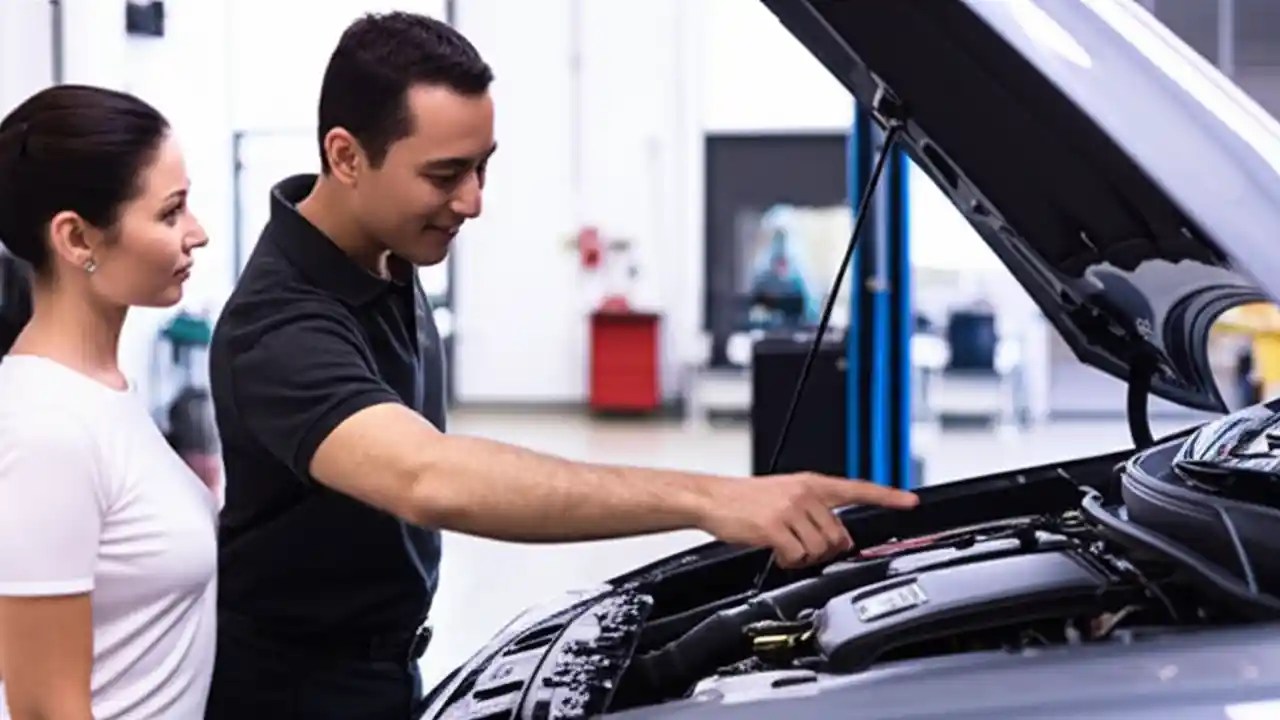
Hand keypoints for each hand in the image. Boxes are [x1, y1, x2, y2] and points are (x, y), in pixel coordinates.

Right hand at [695, 473, 918, 568]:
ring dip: (805, 558)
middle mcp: (805, 494)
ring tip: (786, 548)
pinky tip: (777, 553)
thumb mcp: (786, 495)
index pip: (857, 489)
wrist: (713, 498)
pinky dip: (789, 562)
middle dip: (825, 550)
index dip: (887, 497)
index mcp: (811, 484)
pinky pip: (797, 557)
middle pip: (839, 535)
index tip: (910, 501)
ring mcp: (790, 509)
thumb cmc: (747, 501)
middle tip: (802, 547)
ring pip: (820, 549)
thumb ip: (814, 510)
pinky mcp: (774, 527)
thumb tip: (836, 539)